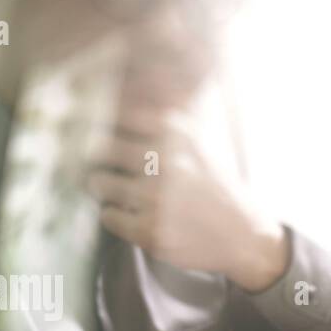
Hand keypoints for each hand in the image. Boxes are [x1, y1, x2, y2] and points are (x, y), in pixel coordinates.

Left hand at [85, 106, 289, 291]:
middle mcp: (166, 161)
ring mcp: (157, 198)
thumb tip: (117, 96)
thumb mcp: (197, 143)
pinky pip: (109, 215)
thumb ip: (161, 121)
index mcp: (176, 132)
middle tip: (93, 163)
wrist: (245, 235)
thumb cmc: (216, 187)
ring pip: (99, 183)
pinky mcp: (150, 230)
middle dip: (94, 157)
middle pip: (100, 148)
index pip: (117, 114)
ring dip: (102, 186)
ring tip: (112, 189)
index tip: (85, 127)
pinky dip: (113, 215)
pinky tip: (129, 214)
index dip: (97, 121)